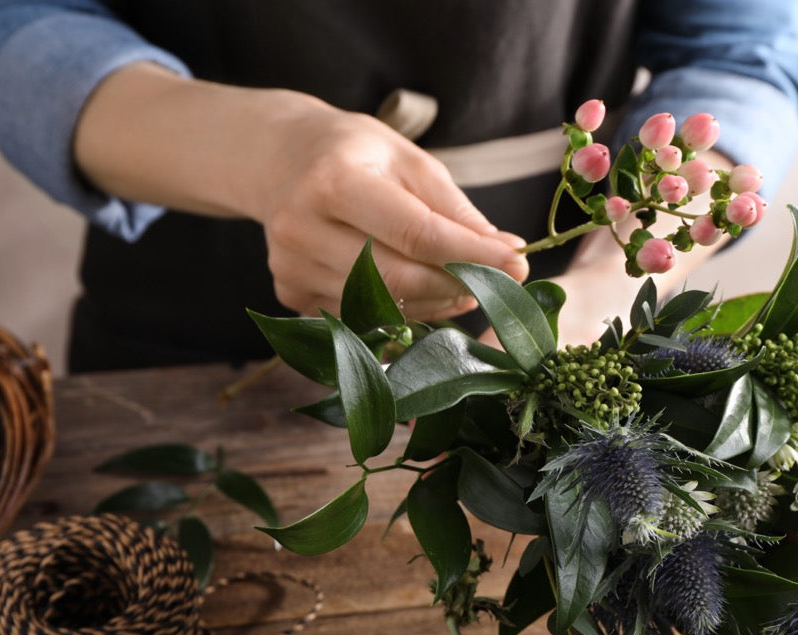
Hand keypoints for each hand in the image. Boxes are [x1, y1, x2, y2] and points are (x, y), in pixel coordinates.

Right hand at [255, 103, 528, 319]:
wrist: (280, 159)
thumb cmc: (357, 154)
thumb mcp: (411, 162)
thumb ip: (458, 212)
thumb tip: (509, 255)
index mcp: (333, 181)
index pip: (416, 234)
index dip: (471, 256)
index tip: (517, 265)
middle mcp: (301, 228)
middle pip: (398, 278)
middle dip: (457, 284)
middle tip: (497, 282)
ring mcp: (290, 267)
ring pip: (384, 306)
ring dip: (436, 302)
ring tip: (461, 283)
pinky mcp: (291, 294)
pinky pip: (364, 317)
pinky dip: (404, 310)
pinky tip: (419, 289)